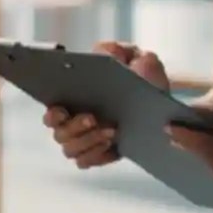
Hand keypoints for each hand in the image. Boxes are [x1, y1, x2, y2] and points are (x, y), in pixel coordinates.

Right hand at [42, 42, 167, 169]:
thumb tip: (108, 54)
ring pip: (72, 150)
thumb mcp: (134, 57)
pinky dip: (97, 154)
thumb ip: (118, 50)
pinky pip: (88, 161)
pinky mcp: (100, 153)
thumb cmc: (141, 75)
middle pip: (60, 134)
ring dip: (88, 141)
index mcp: (72, 98)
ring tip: (111, 130)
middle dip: (74, 127)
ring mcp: (85, 140)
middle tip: (92, 118)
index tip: (62, 110)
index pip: (51, 111)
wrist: (161, 97)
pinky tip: (113, 144)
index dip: (52, 114)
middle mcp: (73, 122)